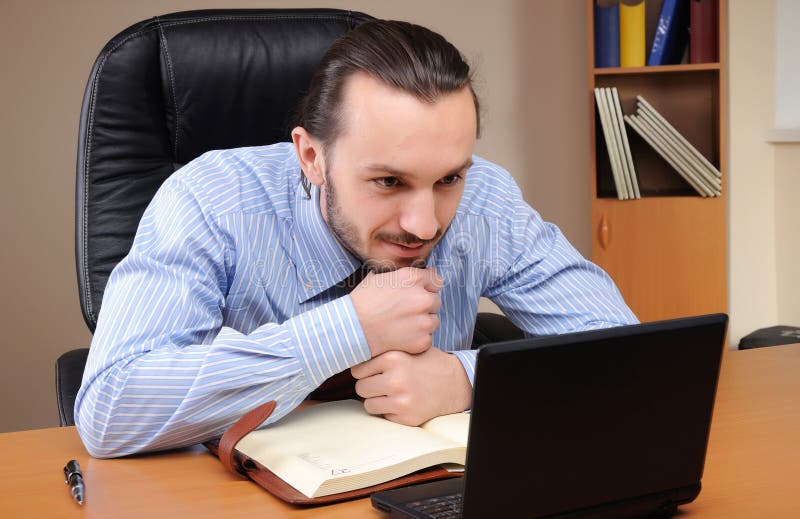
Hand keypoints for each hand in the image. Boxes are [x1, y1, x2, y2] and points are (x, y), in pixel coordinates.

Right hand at [349, 267, 442, 356]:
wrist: (352, 329)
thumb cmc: (362, 302)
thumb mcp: (379, 277)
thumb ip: (402, 274)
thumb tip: (421, 271)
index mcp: (412, 278)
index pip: (436, 280)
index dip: (427, 287)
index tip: (418, 294)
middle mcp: (422, 298)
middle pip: (435, 301)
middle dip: (424, 306)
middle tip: (405, 312)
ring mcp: (424, 320)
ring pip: (433, 321)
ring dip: (422, 323)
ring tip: (402, 325)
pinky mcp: (422, 340)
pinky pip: (427, 338)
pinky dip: (417, 340)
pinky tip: (401, 337)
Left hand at [351, 348, 471, 425]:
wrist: (455, 382)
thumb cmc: (427, 363)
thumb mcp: (407, 349)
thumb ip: (382, 353)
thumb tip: (350, 357)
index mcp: (393, 358)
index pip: (358, 369)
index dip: (364, 371)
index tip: (373, 371)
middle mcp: (395, 380)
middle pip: (360, 388)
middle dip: (369, 386)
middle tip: (383, 383)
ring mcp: (401, 401)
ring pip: (368, 405)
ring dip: (377, 400)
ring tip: (392, 393)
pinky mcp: (406, 418)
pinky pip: (383, 417)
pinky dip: (390, 412)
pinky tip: (403, 402)